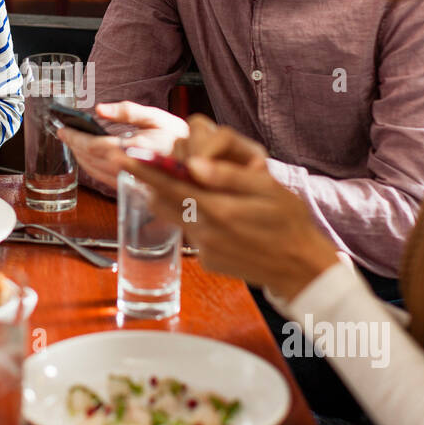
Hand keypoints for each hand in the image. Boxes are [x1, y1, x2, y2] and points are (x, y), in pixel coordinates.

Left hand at [57, 101, 187, 190]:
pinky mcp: (129, 188)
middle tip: (63, 133)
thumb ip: (127, 111)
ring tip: (72, 142)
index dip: (75, 137)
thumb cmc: (178, 138)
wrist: (198, 164)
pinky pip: (102, 179)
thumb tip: (99, 109)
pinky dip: (89, 167)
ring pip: (93, 171)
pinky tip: (86, 156)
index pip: (94, 145)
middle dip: (74, 145)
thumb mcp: (156, 116)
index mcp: (135, 149)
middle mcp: (130, 168)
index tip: (62, 128)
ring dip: (79, 157)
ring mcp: (129, 181)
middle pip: (90, 159)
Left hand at [115, 116, 338, 300]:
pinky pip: (188, 232)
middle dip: (147, 181)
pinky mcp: (205, 259)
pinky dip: (189, 216)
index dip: (145, 169)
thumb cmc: (289, 221)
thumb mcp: (269, 189)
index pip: (171, 184)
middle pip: (162, 201)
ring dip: (165, 197)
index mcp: (220, 209)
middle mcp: (206, 231)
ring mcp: (204, 248)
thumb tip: (193, 164)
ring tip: (167, 181)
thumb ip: (229, 176)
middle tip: (133, 162)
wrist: (300, 268)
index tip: (123, 155)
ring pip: (171, 216)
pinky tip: (206, 210)